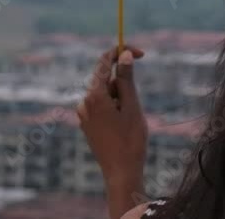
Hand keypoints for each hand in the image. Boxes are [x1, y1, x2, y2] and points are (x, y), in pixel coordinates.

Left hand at [78, 46, 147, 190]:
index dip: (121, 52)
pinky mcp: (87, 124)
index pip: (104, 62)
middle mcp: (84, 103)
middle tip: (137, 103)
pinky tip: (123, 125)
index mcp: (94, 96)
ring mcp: (83, 114)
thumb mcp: (132, 105)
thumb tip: (124, 55)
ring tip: (130, 118)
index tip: (141, 53)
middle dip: (124, 83)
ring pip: (105, 93)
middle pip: (105, 79)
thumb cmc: (130, 139)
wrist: (120, 171)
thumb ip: (126, 79)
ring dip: (121, 97)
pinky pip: (102, 106)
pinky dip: (115, 107)